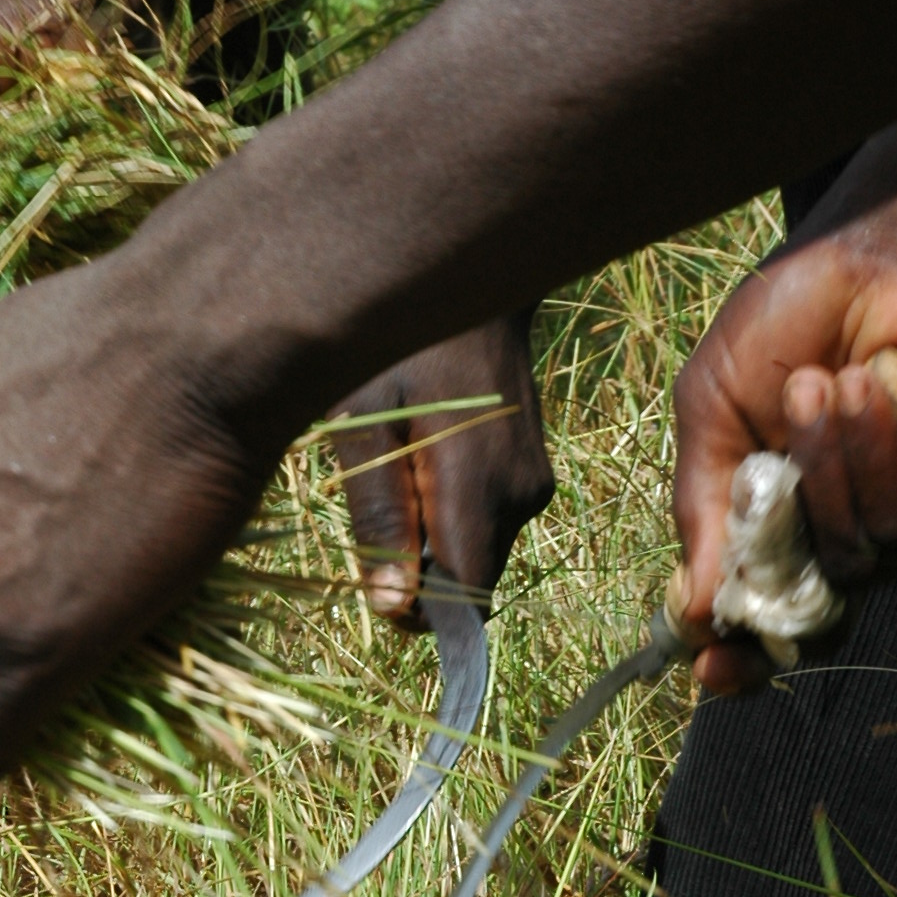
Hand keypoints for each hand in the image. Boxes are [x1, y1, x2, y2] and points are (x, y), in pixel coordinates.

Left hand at [328, 314, 552, 622]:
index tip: (377, 579)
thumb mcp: (362, 416)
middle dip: (421, 570)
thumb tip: (394, 609)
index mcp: (477, 483)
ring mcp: (534, 484)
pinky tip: (424, 455)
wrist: (471, 285)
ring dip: (435, 537)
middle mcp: (519, 495)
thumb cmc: (399, 341)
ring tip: (399, 464)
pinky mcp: (535, 475)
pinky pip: (488, 522)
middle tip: (377, 498)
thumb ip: (377, 511)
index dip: (421, 612)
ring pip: (478, 552)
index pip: (465, 598)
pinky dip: (453, 513)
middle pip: (470, 580)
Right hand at [673, 140, 896, 691]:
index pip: (766, 619)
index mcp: (777, 519)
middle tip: (783, 407)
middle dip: (790, 505)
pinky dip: (875, 446)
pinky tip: (868, 385)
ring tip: (824, 380)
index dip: (741, 660)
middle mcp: (841, 531)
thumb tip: (692, 608)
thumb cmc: (782, 322)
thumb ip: (701, 502)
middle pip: (814, 596)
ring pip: (862, 551)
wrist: (859, 259)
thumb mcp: (710, 404)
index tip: (710, 673)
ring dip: (832, 459)